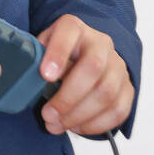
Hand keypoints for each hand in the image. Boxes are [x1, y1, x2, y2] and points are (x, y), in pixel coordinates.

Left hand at [36, 14, 133, 135]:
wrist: (85, 56)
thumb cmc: (59, 56)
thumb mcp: (42, 49)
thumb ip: (35, 60)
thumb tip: (26, 82)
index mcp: (75, 28)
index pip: (70, 31)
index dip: (58, 53)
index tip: (45, 75)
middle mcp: (100, 43)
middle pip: (94, 67)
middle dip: (68, 97)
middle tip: (48, 115)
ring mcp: (117, 65)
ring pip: (107, 92)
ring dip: (79, 115)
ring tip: (57, 125)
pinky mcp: (127, 88)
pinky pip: (118, 110)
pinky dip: (95, 124)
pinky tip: (77, 126)